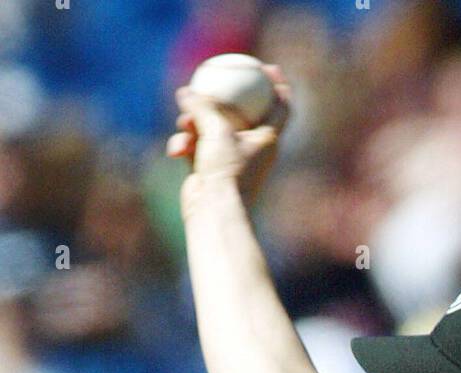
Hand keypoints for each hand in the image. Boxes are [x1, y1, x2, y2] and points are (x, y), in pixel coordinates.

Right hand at [169, 63, 289, 206]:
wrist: (214, 213)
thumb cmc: (226, 172)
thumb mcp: (216, 130)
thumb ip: (203, 106)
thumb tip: (186, 91)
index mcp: (266, 139)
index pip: (280, 108)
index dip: (278, 86)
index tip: (269, 68)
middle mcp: (251, 149)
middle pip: (241, 114)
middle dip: (221, 99)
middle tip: (210, 80)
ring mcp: (230, 160)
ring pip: (211, 128)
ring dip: (194, 123)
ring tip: (184, 123)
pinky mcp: (210, 170)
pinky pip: (196, 147)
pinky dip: (185, 146)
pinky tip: (176, 149)